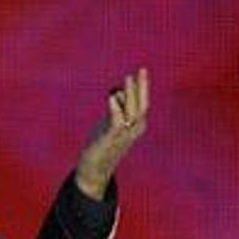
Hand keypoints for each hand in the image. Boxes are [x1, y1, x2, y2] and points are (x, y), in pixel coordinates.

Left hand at [75, 68, 149, 198]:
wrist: (95, 168)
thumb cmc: (103, 143)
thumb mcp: (112, 123)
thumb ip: (117, 109)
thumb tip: (118, 91)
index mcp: (137, 125)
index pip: (143, 103)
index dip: (143, 87)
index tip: (141, 71)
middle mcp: (134, 130)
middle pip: (142, 106)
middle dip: (142, 87)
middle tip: (141, 70)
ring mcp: (123, 136)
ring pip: (132, 112)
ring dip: (130, 95)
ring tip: (127, 79)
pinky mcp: (109, 140)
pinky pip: (115, 122)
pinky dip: (115, 109)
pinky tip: (111, 97)